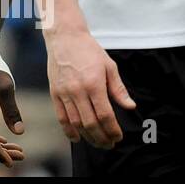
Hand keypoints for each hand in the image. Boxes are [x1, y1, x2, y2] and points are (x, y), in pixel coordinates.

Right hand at [45, 28, 135, 148]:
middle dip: (101, 137)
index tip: (118, 136)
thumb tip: (130, 107)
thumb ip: (119, 89)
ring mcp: (64, 93)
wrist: (65, 39)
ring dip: (87, 137)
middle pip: (90, 123)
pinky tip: (77, 138)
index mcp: (94, 83)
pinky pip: (61, 117)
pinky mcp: (54, 94)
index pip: (104, 114)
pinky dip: (69, 130)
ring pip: (75, 123)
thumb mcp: (110, 66)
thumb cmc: (90, 51)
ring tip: (98, 143)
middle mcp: (77, 91)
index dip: (112, 129)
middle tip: (110, 144)